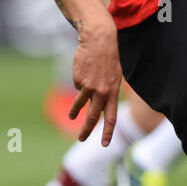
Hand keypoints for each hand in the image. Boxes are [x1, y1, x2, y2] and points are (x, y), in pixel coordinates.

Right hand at [69, 18, 121, 143]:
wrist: (99, 41)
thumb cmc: (109, 58)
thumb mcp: (114, 76)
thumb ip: (108, 91)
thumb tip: (97, 105)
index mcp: (113, 92)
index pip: (111, 116)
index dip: (107, 131)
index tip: (105, 144)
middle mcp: (102, 92)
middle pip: (93, 116)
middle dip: (87, 130)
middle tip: (82, 139)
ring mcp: (89, 86)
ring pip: (80, 104)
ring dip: (75, 112)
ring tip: (71, 117)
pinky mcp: (79, 80)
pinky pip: (77, 86)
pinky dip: (80, 81)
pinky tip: (83, 70)